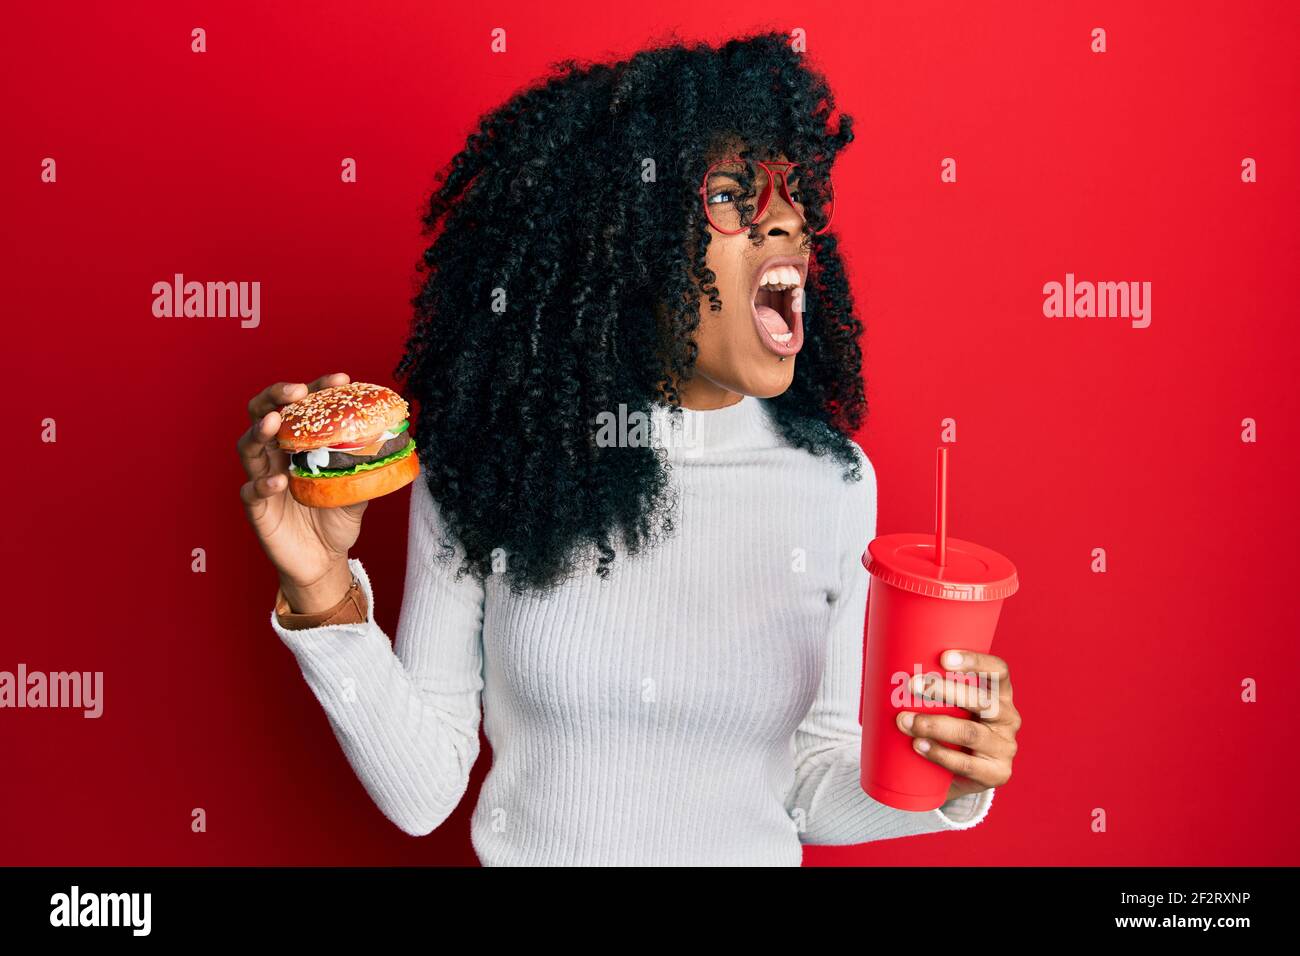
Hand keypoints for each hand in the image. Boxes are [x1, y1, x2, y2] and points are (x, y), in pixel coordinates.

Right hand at [237, 373, 367, 611]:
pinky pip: (251, 492)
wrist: (323, 562)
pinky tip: (279, 481)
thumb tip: (390, 445)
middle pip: (262, 415)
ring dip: (260, 432)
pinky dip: (263, 483)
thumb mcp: (357, 492)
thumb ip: (364, 469)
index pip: (303, 407)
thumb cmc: (335, 520)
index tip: (341, 379)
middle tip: (296, 392)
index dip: (318, 388)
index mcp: (298, 445)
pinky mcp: (257, 509)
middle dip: (275, 398)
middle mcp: (276, 456)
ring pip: (249, 447)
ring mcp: (262, 479)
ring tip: (275, 423)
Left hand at [895, 649, 1019, 803]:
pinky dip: (939, 754)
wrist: (960, 777)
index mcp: (1000, 695)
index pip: (999, 672)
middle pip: (981, 701)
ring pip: (970, 733)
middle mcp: (1008, 718)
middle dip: (944, 691)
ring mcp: (1005, 748)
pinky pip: (966, 764)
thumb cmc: (949, 730)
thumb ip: (933, 690)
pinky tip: (919, 746)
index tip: (944, 659)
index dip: (975, 662)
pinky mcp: (997, 774)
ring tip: (905, 721)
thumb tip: (886, 668)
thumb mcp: (949, 706)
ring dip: (934, 725)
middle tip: (912, 685)